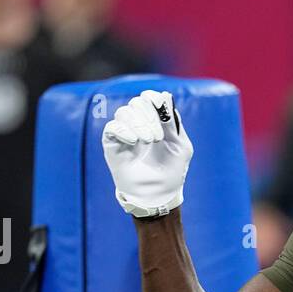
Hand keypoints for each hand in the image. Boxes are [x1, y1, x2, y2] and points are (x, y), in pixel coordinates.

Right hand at [101, 89, 193, 217]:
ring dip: (139, 124)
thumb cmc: (172, 171)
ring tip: (149, 141)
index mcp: (155, 121)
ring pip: (124, 112)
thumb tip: (166, 97)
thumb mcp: (180, 146)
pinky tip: (134, 141)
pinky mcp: (112, 143)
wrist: (159, 193)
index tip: (161, 110)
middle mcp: (138, 123)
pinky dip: (124, 130)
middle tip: (158, 137)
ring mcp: (124, 132)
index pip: (149, 97)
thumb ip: (173, 123)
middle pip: (137, 102)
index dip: (154, 99)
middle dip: (149, 117)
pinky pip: (112, 127)